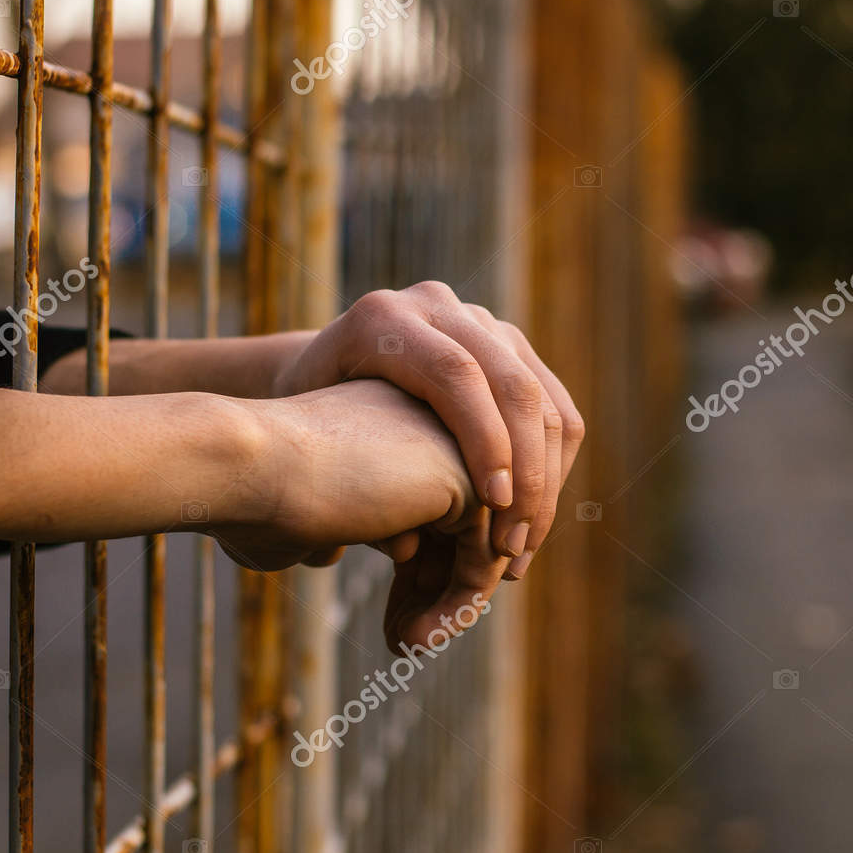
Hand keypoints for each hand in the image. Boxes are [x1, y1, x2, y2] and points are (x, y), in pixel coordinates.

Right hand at [216, 379, 509, 640]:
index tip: (391, 616)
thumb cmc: (250, 493)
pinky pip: (486, 556)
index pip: (427, 505)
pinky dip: (461, 603)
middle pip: (458, 527)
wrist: (246, 466)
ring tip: (412, 646)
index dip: (415, 569)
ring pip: (479, 544)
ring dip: (450, 606)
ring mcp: (457, 445)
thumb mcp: (313, 510)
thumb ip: (347, 519)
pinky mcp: (469, 477)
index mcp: (395, 418)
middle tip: (405, 639)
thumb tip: (364, 548)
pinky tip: (421, 636)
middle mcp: (433, 423)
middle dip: (433, 591)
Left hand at [271, 282, 584, 579]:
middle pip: (511, 383)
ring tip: (524, 544)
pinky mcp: (508, 344)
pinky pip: (553, 403)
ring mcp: (479, 320)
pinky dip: (553, 462)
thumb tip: (383, 545)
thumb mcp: (300, 442)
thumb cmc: (305, 422)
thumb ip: (332, 480)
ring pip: (542, 397)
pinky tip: (534, 516)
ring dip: (546, 477)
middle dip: (526, 472)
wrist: (322, 373)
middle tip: (515, 546)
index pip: (455, 374)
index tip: (494, 508)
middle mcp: (436, 307)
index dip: (484, 441)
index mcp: (382, 320)